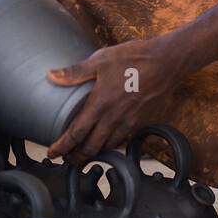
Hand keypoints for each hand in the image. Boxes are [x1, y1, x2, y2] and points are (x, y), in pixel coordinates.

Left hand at [46, 33, 185, 165]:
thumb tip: (51, 75)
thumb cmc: (134, 58)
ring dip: (93, 154)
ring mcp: (128, 122)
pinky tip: (105, 142)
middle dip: (76, 157)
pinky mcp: (140, 122)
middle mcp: (113, 118)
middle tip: (66, 159)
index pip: (76, 133)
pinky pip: (121, 140)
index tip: (52, 153)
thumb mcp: (100, 60)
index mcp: (100, 103)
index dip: (62, 146)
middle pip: (90, 147)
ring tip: (82, 154)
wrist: (166, 62)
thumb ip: (75, 72)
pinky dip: (109, 146)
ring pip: (107, 147)